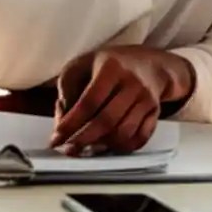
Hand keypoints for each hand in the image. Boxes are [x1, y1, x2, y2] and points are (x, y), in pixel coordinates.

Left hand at [50, 46, 186, 154]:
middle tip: (69, 149)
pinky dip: (122, 147)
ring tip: (88, 146)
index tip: (56, 138)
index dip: (71, 123)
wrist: (150, 63)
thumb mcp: (82, 64)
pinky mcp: (155, 112)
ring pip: (124, 133)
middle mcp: (133, 83)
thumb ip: (67, 89)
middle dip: (83, 139)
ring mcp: (147, 98)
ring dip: (102, 145)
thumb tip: (63, 122)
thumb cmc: (110, 65)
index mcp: (111, 67)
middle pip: (107, 120)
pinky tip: (109, 144)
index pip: (89, 102)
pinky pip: (140, 138)